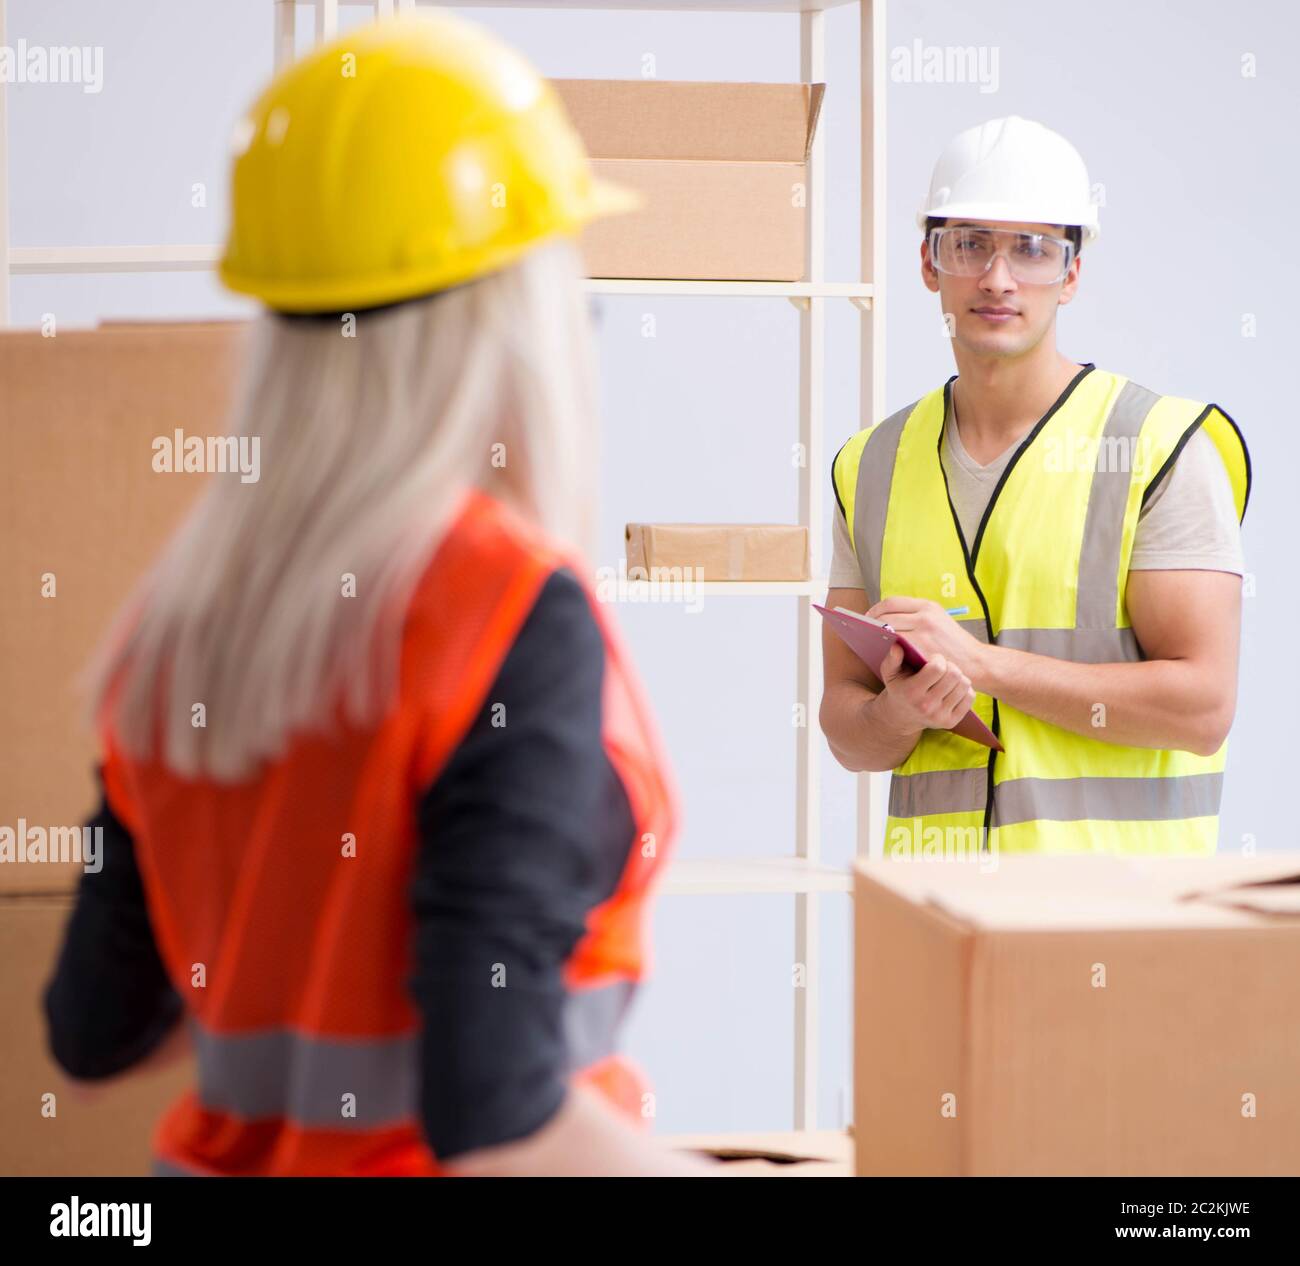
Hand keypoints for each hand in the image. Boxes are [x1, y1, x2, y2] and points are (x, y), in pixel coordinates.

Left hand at [866, 596, 987, 685]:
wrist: (977, 662)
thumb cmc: (955, 645)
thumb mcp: (940, 621)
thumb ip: (917, 617)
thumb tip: (887, 619)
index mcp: (928, 606)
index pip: (892, 602)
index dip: (875, 609)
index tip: (868, 617)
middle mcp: (925, 616)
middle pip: (886, 615)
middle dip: (872, 623)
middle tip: (864, 631)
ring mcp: (923, 633)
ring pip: (889, 631)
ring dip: (877, 636)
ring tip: (871, 640)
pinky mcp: (922, 649)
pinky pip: (897, 646)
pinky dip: (888, 648)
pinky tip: (884, 651)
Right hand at [874, 642, 974, 734]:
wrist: (901, 716)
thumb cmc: (899, 688)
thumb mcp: (890, 673)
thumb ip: (892, 659)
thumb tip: (897, 647)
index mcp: (912, 692)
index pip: (937, 668)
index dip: (938, 659)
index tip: (933, 660)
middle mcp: (926, 706)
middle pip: (954, 675)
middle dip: (950, 666)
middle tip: (942, 668)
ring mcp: (940, 716)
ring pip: (964, 684)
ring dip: (958, 677)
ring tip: (947, 678)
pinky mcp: (951, 722)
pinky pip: (970, 697)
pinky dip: (964, 689)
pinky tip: (952, 688)